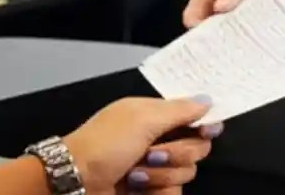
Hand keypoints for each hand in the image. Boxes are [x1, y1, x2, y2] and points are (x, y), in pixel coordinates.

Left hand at [61, 96, 223, 194]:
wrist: (75, 180)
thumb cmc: (107, 144)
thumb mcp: (142, 118)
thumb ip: (180, 110)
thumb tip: (208, 100)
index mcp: (158, 116)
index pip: (196, 118)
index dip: (205, 126)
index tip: (206, 132)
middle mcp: (161, 140)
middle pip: (197, 148)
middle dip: (177, 153)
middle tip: (151, 153)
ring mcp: (156, 167)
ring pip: (186, 173)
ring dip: (161, 175)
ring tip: (134, 175)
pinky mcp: (151, 191)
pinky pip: (173, 193)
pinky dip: (157, 192)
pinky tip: (137, 189)